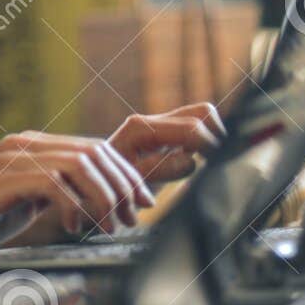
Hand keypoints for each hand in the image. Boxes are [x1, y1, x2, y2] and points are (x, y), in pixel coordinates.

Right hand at [0, 128, 156, 239]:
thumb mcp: (26, 210)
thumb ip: (57, 200)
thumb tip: (103, 212)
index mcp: (31, 147)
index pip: (95, 148)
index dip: (126, 175)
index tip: (144, 204)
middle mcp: (23, 143)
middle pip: (95, 151)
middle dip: (124, 186)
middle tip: (133, 219)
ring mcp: (10, 157)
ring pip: (81, 162)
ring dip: (105, 197)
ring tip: (109, 226)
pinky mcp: (1, 177)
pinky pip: (54, 182)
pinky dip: (73, 206)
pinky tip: (72, 229)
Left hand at [109, 102, 225, 184]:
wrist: (89, 187)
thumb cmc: (107, 189)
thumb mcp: (132, 184)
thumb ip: (160, 170)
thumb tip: (190, 159)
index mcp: (141, 129)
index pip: (192, 128)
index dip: (210, 146)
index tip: (213, 165)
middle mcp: (149, 121)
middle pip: (201, 114)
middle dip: (214, 138)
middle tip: (213, 163)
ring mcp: (156, 125)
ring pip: (201, 116)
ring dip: (211, 137)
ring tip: (205, 162)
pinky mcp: (162, 134)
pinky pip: (193, 127)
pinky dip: (203, 141)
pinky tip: (195, 160)